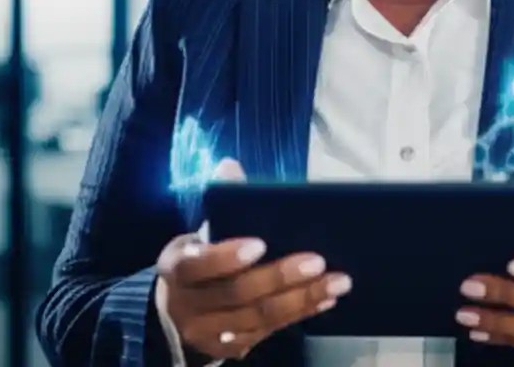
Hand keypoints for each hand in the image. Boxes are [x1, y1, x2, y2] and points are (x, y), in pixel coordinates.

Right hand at [155, 159, 351, 359]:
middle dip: (280, 276)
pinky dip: (301, 313)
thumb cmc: (200, 259)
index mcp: (176, 267)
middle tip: (317, 260)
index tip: (261, 243)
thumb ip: (220, 202)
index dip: (226, 257)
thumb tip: (229, 166)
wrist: (178, 311)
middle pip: (236, 293)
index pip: (196, 265)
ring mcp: (209, 332)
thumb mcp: (201, 232)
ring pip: (259, 316)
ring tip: (338, 281)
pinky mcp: (231, 347)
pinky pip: (271, 331)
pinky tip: (326, 298)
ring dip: (302, 298)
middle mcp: (187, 304)